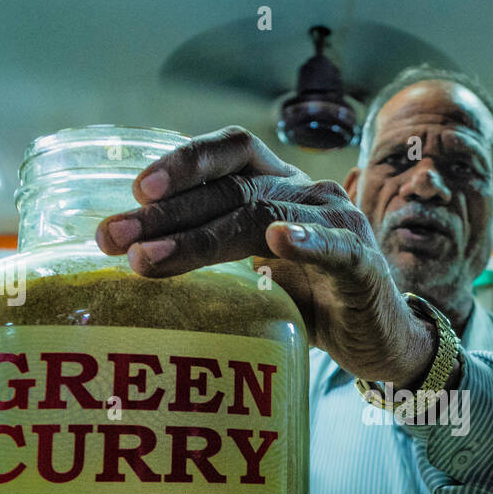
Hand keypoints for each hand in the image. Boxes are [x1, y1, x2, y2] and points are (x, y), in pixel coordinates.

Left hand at [95, 126, 434, 387]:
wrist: (379, 341)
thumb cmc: (312, 303)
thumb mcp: (254, 273)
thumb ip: (211, 254)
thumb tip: (131, 253)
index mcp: (279, 187)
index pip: (231, 152)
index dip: (184, 161)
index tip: (134, 192)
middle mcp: (308, 194)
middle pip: (232, 188)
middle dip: (165, 212)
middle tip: (113, 237)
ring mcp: (339, 224)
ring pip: (263, 216)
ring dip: (201, 237)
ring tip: (150, 259)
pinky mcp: (362, 264)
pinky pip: (334, 247)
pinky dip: (306, 241)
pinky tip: (278, 244)